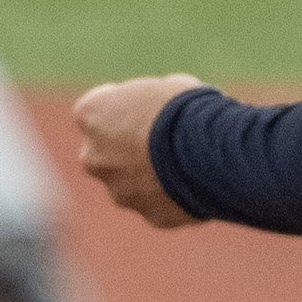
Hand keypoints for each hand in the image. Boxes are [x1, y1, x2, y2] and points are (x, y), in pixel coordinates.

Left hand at [75, 75, 205, 228]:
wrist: (210, 151)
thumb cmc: (186, 108)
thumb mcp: (163, 87)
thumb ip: (146, 104)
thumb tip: (157, 110)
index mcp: (91, 115)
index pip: (96, 109)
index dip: (122, 107)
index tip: (144, 108)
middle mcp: (95, 158)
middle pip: (105, 152)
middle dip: (127, 148)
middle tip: (162, 140)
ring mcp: (119, 191)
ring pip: (131, 183)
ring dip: (150, 175)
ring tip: (187, 164)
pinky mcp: (148, 214)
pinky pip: (160, 204)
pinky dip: (173, 196)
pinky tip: (197, 183)